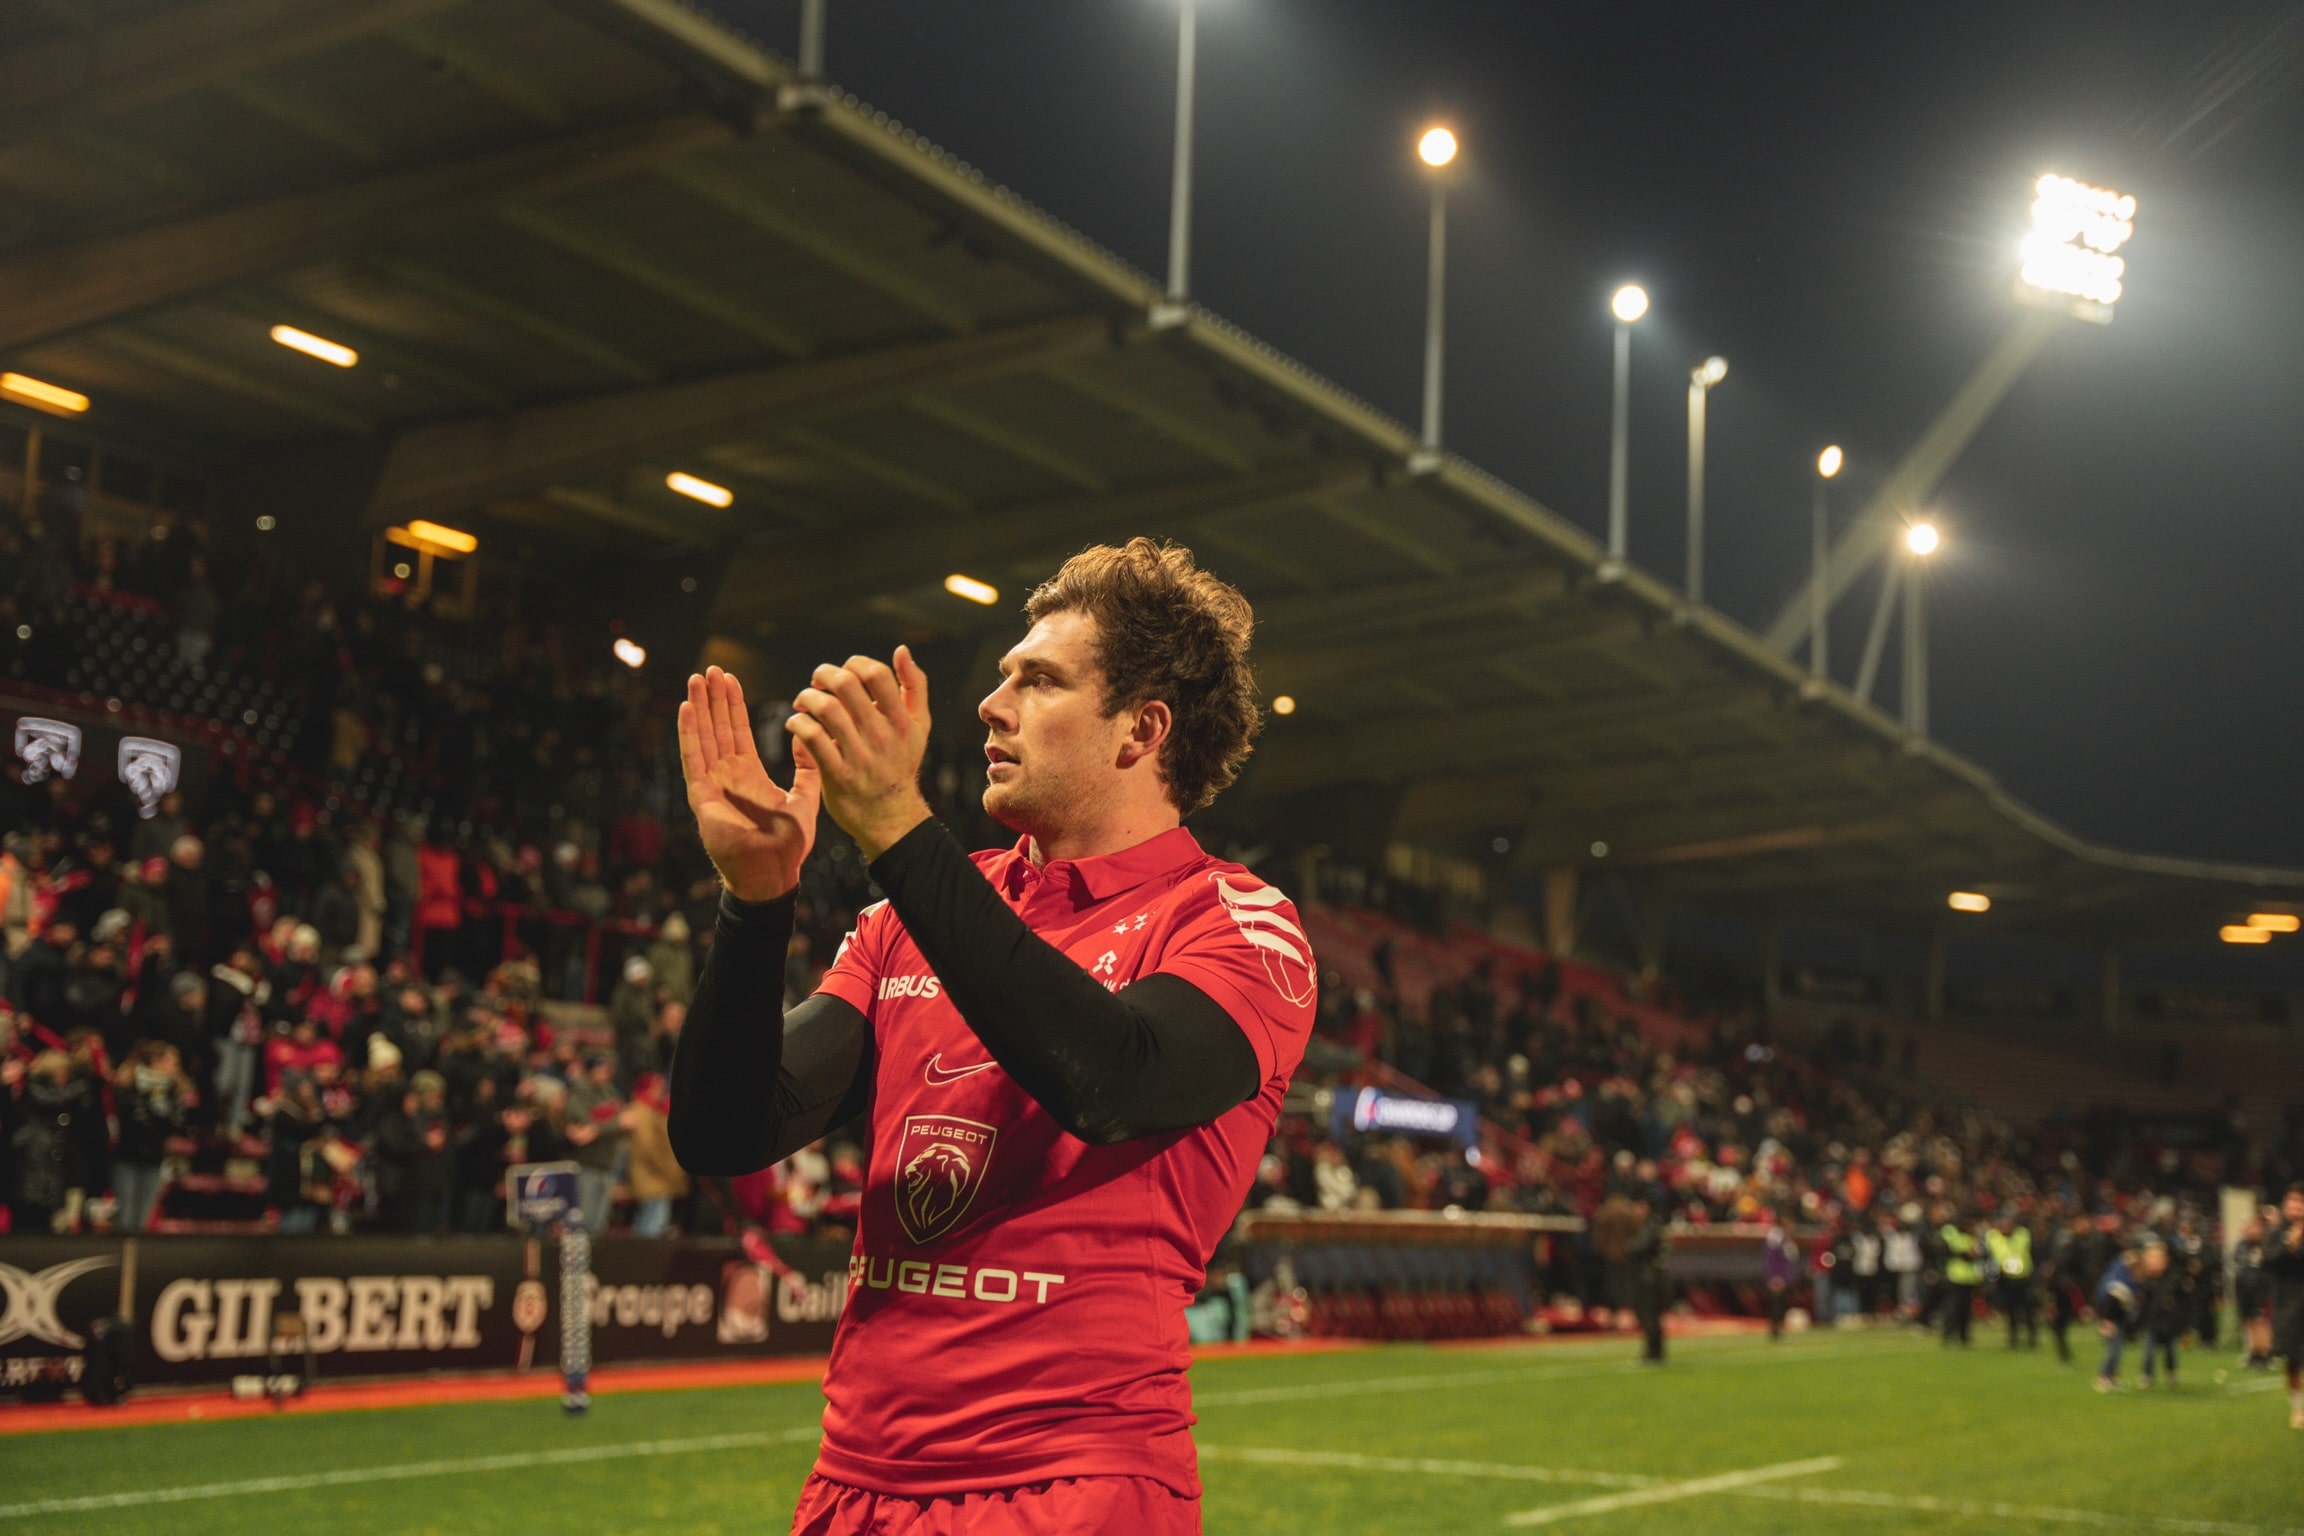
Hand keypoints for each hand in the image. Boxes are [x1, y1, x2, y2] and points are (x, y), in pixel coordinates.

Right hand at [679, 666, 820, 901]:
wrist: (774, 874)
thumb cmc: (789, 845)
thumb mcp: (806, 798)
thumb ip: (808, 768)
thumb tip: (809, 735)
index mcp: (749, 776)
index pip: (737, 732)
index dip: (733, 705)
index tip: (730, 678)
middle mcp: (727, 777)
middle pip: (717, 729)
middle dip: (714, 699)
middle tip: (710, 669)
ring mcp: (712, 786)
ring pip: (703, 738)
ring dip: (699, 709)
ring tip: (696, 679)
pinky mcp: (703, 798)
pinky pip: (693, 760)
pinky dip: (689, 734)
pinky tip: (686, 709)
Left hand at [787, 647, 933, 861]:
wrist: (890, 815)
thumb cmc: (900, 763)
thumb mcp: (918, 725)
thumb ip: (915, 686)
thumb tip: (901, 650)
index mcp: (901, 720)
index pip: (876, 674)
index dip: (854, 663)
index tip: (844, 673)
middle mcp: (881, 735)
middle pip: (846, 685)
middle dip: (824, 675)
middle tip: (817, 683)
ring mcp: (859, 755)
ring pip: (826, 709)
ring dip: (807, 698)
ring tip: (803, 703)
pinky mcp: (837, 774)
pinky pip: (811, 738)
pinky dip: (797, 725)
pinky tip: (796, 725)